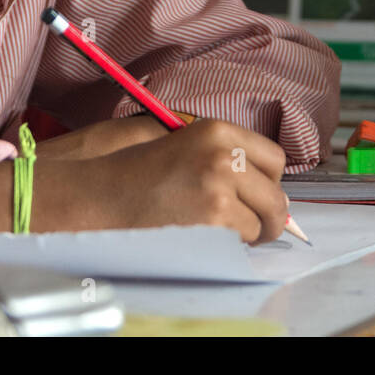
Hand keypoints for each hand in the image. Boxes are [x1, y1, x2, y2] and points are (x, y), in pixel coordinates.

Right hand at [32, 119, 288, 243]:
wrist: (98, 197)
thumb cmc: (134, 174)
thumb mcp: (182, 144)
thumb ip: (225, 156)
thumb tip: (266, 185)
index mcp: (217, 130)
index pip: (275, 158)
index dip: (268, 182)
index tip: (258, 195)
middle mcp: (224, 154)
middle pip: (277, 194)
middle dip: (268, 215)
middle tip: (251, 225)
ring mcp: (220, 186)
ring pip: (264, 221)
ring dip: (247, 232)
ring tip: (216, 230)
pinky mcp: (214, 217)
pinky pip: (244, 239)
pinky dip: (230, 245)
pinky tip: (204, 237)